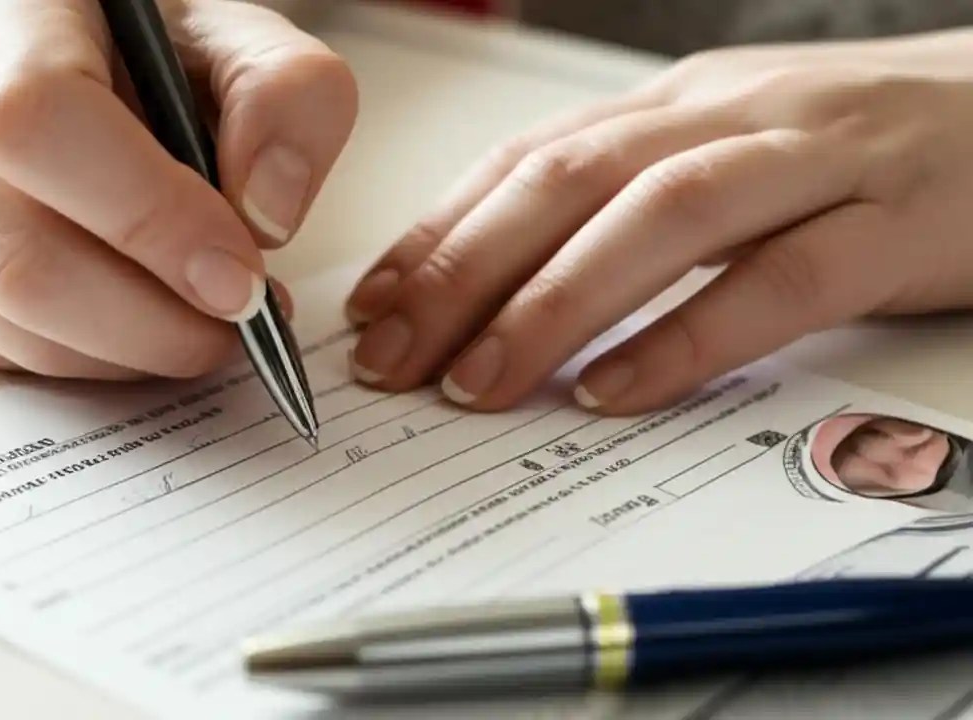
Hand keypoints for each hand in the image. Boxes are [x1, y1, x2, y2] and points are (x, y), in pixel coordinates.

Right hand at [0, 0, 355, 378]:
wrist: (72, 59)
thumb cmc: (152, 52)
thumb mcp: (241, 43)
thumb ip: (288, 100)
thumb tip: (263, 219)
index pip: (39, 121)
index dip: (147, 219)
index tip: (238, 279)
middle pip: (18, 256)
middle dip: (152, 322)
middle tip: (239, 324)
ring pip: (7, 322)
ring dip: (129, 351)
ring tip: (201, 320)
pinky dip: (88, 361)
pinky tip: (136, 319)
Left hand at [344, 32, 972, 412]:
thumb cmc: (858, 152)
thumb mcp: (720, 159)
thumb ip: (621, 209)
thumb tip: (497, 285)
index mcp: (677, 105)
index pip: (528, 161)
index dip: (439, 233)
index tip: (372, 307)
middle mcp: (730, 115)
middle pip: (569, 183)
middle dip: (463, 273)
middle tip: (393, 358)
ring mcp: (816, 160)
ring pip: (660, 218)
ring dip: (553, 303)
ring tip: (479, 382)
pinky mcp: (896, 220)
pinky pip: (780, 281)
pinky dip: (688, 338)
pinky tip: (618, 390)